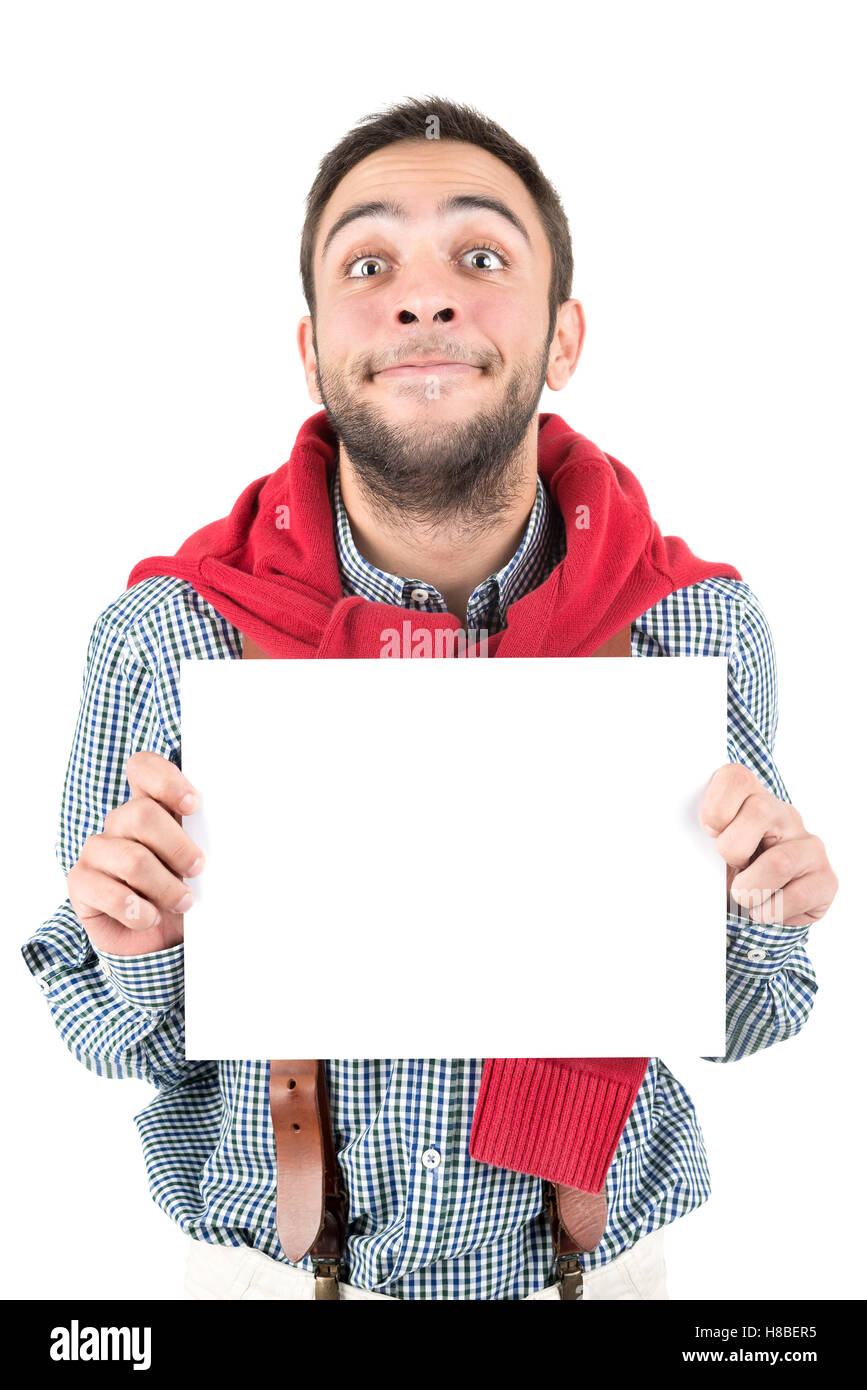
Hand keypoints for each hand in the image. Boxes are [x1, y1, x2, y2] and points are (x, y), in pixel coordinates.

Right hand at [67, 751, 203, 955]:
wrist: (158, 943)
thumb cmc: (183, 893)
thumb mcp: (201, 863)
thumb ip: (210, 838)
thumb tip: (247, 824)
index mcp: (149, 807)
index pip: (143, 768)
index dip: (166, 781)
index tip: (193, 806)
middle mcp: (119, 824)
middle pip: (140, 814)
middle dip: (178, 846)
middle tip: (198, 869)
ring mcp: (96, 852)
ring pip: (132, 859)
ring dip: (165, 887)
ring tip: (182, 902)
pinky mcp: (81, 884)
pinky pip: (109, 893)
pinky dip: (138, 911)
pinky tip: (149, 917)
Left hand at [700, 762, 837, 927]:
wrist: (762, 909)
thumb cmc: (730, 873)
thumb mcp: (708, 849)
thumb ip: (694, 836)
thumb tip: (665, 841)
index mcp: (752, 799)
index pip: (736, 777)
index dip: (717, 805)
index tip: (710, 831)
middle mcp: (786, 816)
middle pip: (759, 810)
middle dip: (732, 849)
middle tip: (732, 866)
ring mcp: (810, 846)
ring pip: (778, 862)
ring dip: (749, 889)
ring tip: (744, 896)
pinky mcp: (826, 879)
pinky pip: (798, 894)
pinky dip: (771, 911)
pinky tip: (765, 909)